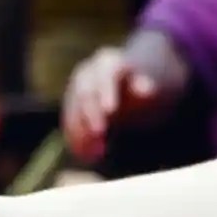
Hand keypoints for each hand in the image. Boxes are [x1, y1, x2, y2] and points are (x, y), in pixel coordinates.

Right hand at [62, 46, 157, 161]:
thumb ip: (144, 87)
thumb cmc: (140, 85)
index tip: (110, 110)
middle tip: (100, 133)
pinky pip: (69, 124)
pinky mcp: (69, 108)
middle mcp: (86, 73)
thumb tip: (148, 91)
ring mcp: (74, 90)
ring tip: (94, 151)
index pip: (105, 75)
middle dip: (91, 114)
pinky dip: (76, 139)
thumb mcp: (147, 84)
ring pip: (73, 109)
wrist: (124, 86)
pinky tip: (85, 155)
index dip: (106, 92)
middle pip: (85, 92)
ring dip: (81, 131)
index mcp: (107, 62)